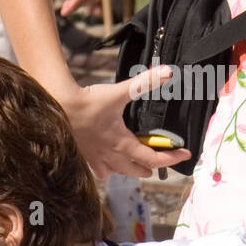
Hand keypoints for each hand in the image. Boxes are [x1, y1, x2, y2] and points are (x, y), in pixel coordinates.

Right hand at [64, 68, 192, 178]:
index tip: (185, 154)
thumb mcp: (120, 91)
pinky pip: (101, 171)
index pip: (153, 159)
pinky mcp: (86, 157)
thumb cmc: (89, 102)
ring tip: (136, 164)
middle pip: (138, 171)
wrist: (60, 108)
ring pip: (119, 173)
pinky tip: (109, 165)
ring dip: (131, 170)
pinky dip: (109, 170)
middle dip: (152, 167)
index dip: (171, 158)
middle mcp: (111, 156)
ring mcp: (97, 159)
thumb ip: (145, 82)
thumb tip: (168, 71)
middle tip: (162, 161)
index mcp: (123, 143)